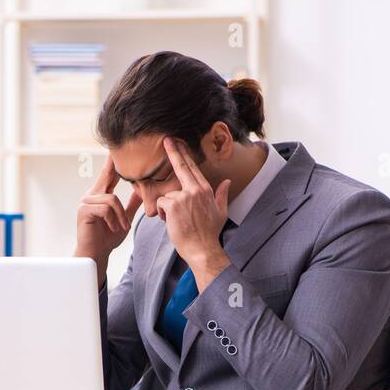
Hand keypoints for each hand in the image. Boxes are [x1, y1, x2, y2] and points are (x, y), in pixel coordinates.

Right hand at [74, 155, 142, 286]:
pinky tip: (114, 229)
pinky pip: (105, 208)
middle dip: (118, 168)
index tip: (117, 146)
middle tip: (123, 160)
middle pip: (108, 176)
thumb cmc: (107, 238)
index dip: (114, 159)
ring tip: (122, 227)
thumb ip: (131, 203)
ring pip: (111, 198)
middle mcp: (91, 194)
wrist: (96, 255)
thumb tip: (142, 190)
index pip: (109, 172)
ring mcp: (86, 201)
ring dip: (121, 215)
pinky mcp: (84, 210)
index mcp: (101, 193)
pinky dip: (113, 220)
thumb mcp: (123, 218)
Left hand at [156, 138, 232, 289]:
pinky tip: (170, 222)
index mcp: (206, 190)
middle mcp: (195, 190)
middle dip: (173, 151)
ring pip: (167, 194)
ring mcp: (184, 196)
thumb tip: (228, 181)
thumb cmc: (210, 233)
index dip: (185, 154)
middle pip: (181, 167)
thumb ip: (222, 194)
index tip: (178, 143)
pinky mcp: (174, 204)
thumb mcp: (221, 212)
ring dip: (168, 208)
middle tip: (166, 140)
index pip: (193, 168)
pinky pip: (161, 203)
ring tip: (177, 221)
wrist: (203, 249)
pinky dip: (162, 214)